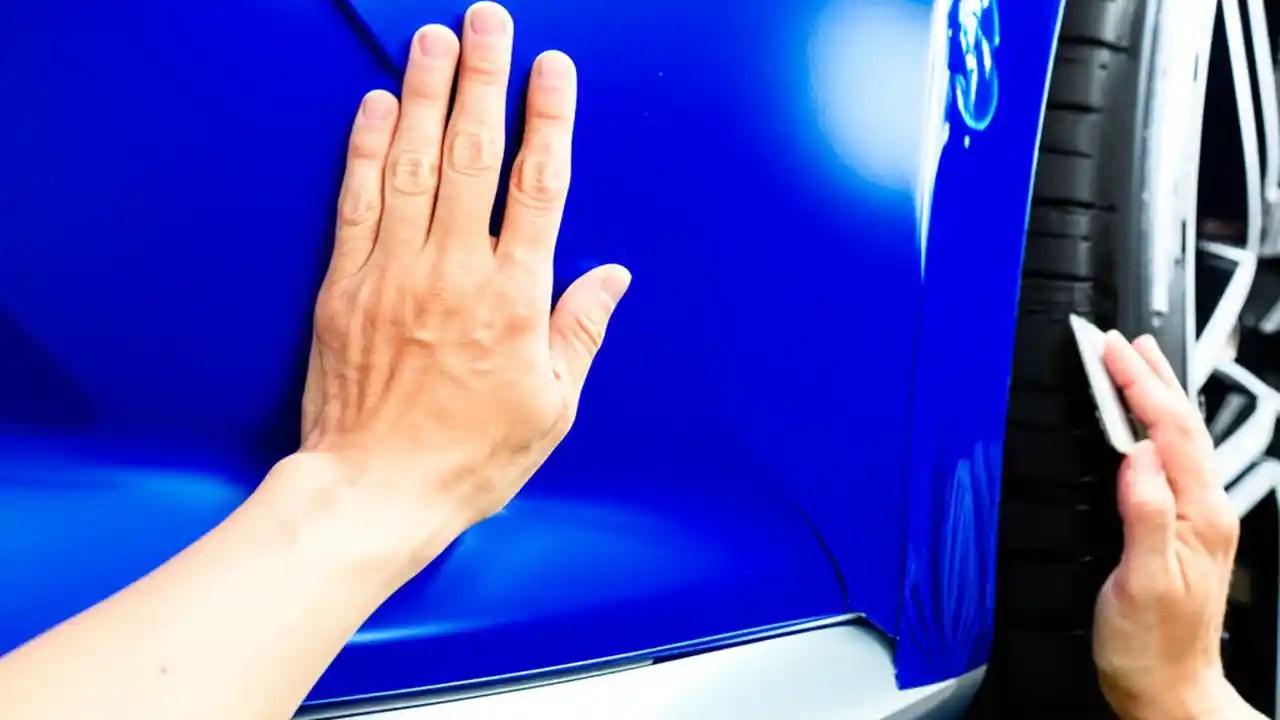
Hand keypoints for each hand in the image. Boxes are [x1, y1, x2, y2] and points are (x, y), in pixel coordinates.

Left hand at [292, 2, 629, 561]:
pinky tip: (374, 106)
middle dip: (483, 79)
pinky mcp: (345, 286)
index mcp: (514, 300)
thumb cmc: (468, 458)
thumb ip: (580, 332)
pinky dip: (365, 150)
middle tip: (488, 20)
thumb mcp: (552, 407)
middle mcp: (454, 271)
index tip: (552, 71)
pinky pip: (357, 203)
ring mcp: (394, 273)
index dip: (547, 121)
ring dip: (424, 94)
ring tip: (434, 39)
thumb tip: (611, 277)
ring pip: (412, 164)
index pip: (538, 188)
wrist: (373, 492)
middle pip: (472, 155)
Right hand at [1094, 333, 1252, 718]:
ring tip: (1139, 365)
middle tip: (1124, 340)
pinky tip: (1141, 427)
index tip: (1110, 350)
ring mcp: (1198, 520)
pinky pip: (1170, 462)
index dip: (1138, 384)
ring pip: (1179, 440)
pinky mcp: (1181, 530)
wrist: (1168, 688)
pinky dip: (1152, 429)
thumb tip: (1137, 454)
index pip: (1168, 430)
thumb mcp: (1142, 580)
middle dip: (1152, 377)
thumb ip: (1145, 512)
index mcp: (1198, 514)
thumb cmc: (1151, 645)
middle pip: (1182, 425)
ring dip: (1157, 397)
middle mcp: (1205, 511)